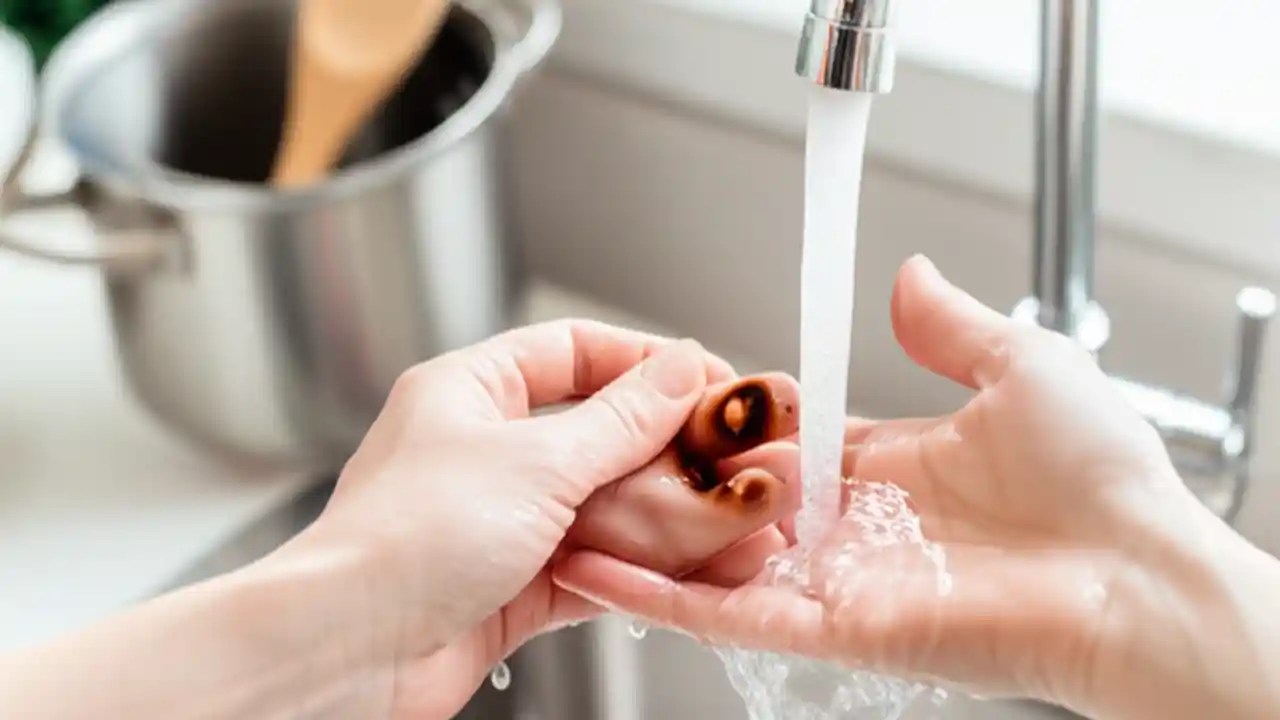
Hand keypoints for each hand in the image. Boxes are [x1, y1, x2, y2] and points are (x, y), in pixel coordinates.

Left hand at [281, 321, 800, 717]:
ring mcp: (500, 522)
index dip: (644, 361)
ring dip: (666, 514)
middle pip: (598, 433)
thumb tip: (677, 370)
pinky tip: (684, 567)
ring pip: (602, 505)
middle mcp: (484, 452)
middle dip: (670, 447)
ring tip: (734, 516)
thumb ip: (619, 420)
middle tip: (734, 454)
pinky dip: (637, 567)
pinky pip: (593, 566)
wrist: (349, 654)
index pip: (573, 351)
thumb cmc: (407, 541)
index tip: (706, 379)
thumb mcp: (536, 461)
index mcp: (470, 393)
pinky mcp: (513, 587)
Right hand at [555, 257, 1279, 719]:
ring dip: (637, 535)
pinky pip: (724, 614)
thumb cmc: (1099, 480)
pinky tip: (592, 568)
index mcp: (888, 468)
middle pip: (732, 498)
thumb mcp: (1019, 367)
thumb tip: (905, 274)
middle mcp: (851, 529)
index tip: (678, 390)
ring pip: (709, 558)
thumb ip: (949, 325)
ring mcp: (832, 582)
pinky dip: (655, 596)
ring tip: (561, 506)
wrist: (1134, 575)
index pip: (782, 439)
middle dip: (665, 474)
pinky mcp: (825, 629)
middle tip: (594, 444)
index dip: (729, 416)